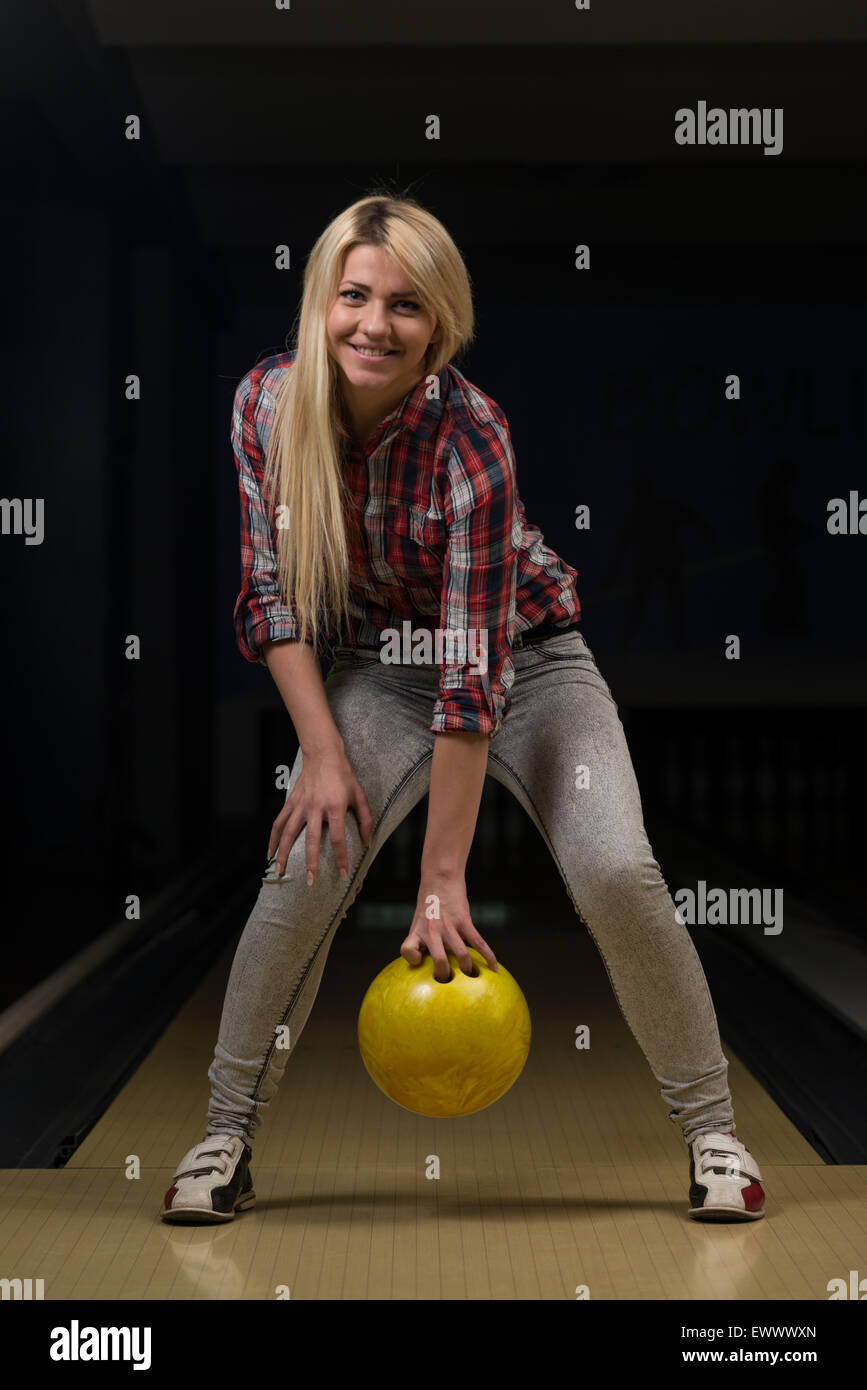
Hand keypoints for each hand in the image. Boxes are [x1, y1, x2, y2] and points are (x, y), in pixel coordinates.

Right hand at [268, 746, 373, 880]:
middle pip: (311, 840)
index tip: (343, 873)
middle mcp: (316, 807)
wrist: (323, 754)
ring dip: (284, 854)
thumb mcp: (359, 795)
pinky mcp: (291, 801)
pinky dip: (273, 838)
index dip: (341, 857)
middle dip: (310, 863)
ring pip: (289, 833)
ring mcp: (301, 804)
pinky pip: (279, 822)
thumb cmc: (344, 775)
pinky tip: (269, 852)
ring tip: (279, 872)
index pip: (338, 838)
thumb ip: (365, 819)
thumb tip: (367, 842)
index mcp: (335, 806)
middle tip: (310, 882)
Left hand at [400, 870, 498, 982]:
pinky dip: (488, 956)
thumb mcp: (418, 923)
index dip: (413, 960)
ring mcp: (448, 926)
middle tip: (450, 982)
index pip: (407, 951)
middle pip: (439, 961)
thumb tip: (433, 964)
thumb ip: (421, 942)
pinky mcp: (464, 921)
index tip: (420, 962)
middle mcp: (431, 931)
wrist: (440, 879)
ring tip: (470, 975)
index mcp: (417, 932)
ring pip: (462, 955)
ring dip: (468, 969)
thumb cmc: (429, 905)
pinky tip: (494, 968)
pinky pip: (478, 942)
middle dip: (447, 976)